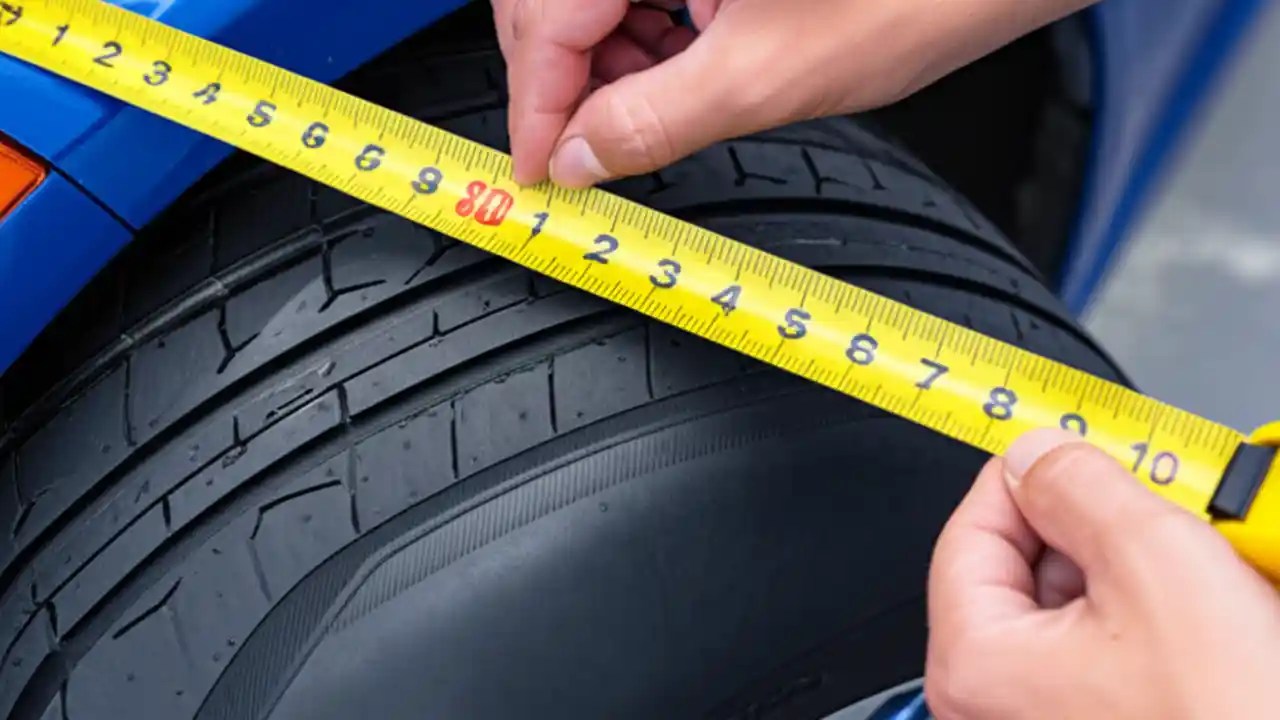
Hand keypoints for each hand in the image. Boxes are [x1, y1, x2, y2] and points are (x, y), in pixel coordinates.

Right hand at [491, 0, 1095, 187]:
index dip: (534, 107)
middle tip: (582, 155)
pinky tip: (673, 70)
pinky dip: (642, 33)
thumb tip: (580, 157)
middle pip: (550, 1)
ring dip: (602, 62)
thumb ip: (651, 123)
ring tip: (640, 117)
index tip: (538, 171)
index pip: (544, 19)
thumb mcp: (765, 80)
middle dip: (561, 83)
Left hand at [924, 428, 1279, 718]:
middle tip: (1149, 495)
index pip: (969, 528)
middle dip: (1090, 520)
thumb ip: (1081, 487)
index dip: (1025, 475)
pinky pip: (1109, 645)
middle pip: (1021, 564)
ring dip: (1132, 564)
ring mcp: (1047, 717)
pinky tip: (1205, 608)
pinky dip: (1153, 611)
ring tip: (1196, 557)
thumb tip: (1042, 453)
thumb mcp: (1157, 563)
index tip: (1072, 446)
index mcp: (976, 660)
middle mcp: (995, 701)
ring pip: (1074, 603)